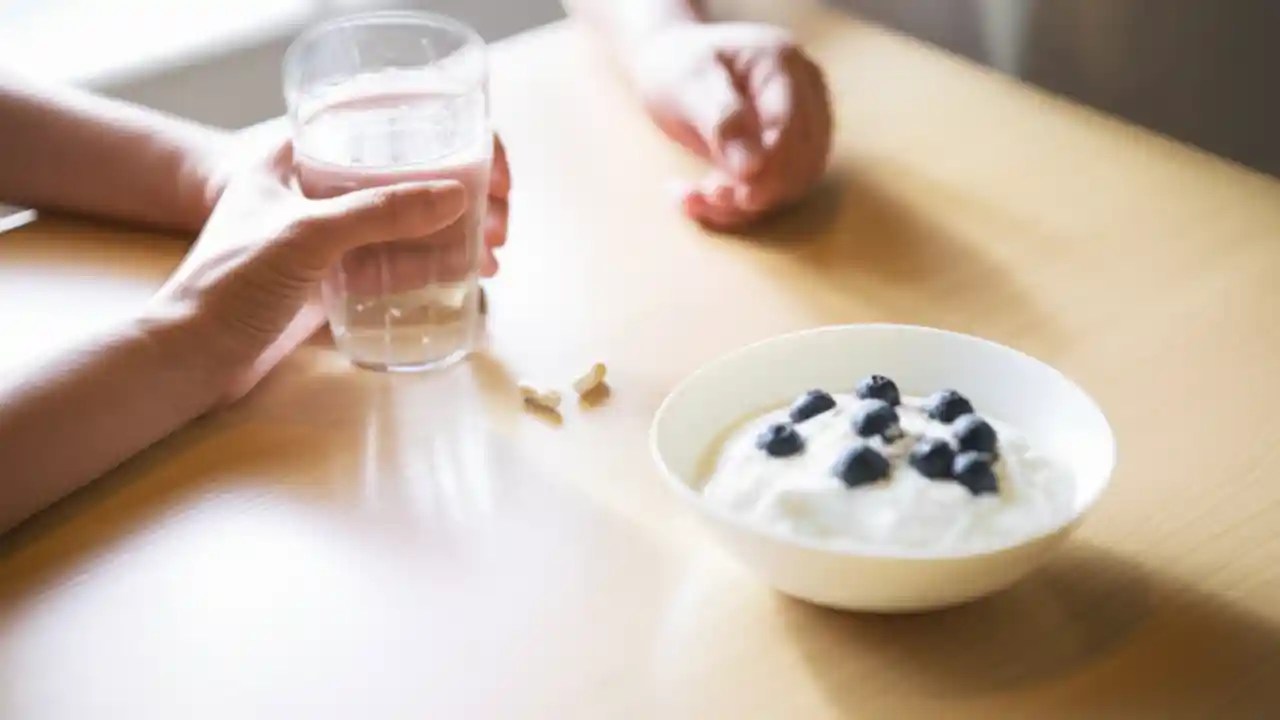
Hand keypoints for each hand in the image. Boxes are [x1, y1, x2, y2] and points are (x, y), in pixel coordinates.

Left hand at [188, 122, 512, 256]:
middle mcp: (312, 194)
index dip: (437, 139)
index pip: (376, 130)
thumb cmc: (229, 284)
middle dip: (455, 195)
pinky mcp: (330, 283)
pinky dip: (428, 268)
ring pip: (400, 227)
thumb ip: (379, 213)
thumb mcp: (306, 236)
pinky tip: (462, 276)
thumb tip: (454, 195)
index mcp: (294, 160)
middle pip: (399, 180)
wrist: (191, 358)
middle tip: (498, 217)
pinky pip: (390, 267)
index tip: (484, 163)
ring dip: (448, 235)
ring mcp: (323, 241)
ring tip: (491, 252)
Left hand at [630, 22, 831, 228]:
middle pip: (803, 160)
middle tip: (705, 195)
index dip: (771, 165)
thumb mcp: (688, 84)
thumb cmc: (676, 65)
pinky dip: (735, 207)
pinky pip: (773, 192)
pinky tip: (694, 200)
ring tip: (692, 197)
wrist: (667, 63)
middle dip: (758, 190)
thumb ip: (722, 119)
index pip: (794, 125)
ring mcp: (798, 125)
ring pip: (791, 184)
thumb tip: (753, 168)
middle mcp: (804, 94)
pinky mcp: (783, 153)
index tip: (739, 194)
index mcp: (783, 64)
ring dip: (743, 205)